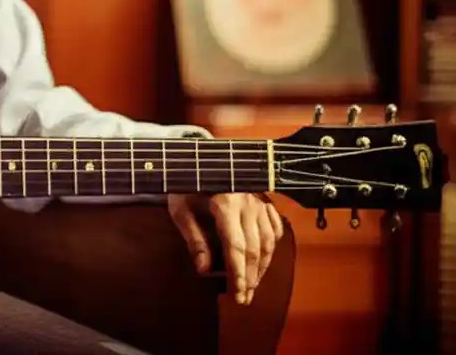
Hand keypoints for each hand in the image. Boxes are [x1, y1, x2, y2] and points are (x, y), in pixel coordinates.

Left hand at [167, 192, 283, 304]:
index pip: (237, 248)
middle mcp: (248, 203)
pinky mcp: (264, 198)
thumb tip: (204, 269)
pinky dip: (272, 245)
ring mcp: (259, 200)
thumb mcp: (181, 208)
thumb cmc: (187, 181)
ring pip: (268, 241)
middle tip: (244, 298)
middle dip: (250, 278)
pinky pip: (275, 226)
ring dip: (262, 267)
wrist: (200, 156)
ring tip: (253, 285)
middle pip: (254, 249)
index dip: (239, 275)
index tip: (238, 295)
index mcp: (226, 204)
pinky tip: (265, 258)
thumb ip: (193, 238)